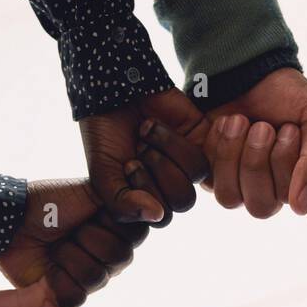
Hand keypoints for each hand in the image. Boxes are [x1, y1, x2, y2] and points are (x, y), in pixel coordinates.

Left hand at [0, 178, 149, 306]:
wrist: (9, 220)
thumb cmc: (48, 202)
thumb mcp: (89, 192)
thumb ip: (126, 200)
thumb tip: (160, 212)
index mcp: (118, 230)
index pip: (134, 236)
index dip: (110, 224)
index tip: (92, 210)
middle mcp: (108, 255)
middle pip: (118, 258)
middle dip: (88, 238)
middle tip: (68, 229)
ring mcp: (89, 275)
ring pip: (98, 277)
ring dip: (70, 256)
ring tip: (54, 245)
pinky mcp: (67, 294)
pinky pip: (76, 295)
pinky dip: (57, 278)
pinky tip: (48, 265)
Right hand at [79, 89, 207, 223]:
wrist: (112, 89)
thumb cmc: (105, 134)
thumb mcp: (103, 175)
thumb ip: (122, 204)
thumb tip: (156, 216)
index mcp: (148, 198)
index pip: (161, 217)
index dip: (144, 191)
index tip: (126, 164)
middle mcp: (169, 183)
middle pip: (182, 201)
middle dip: (157, 171)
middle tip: (138, 148)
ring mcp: (186, 161)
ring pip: (193, 177)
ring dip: (166, 151)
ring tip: (146, 131)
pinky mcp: (200, 138)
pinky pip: (204, 154)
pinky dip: (177, 140)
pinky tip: (155, 124)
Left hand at [211, 69, 306, 215]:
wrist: (250, 70)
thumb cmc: (290, 97)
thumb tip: (301, 208)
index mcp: (297, 186)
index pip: (290, 200)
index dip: (285, 162)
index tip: (289, 128)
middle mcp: (267, 193)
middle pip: (260, 206)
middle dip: (258, 160)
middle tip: (262, 126)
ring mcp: (237, 186)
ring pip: (231, 198)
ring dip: (235, 154)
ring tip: (241, 122)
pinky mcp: (209, 175)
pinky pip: (209, 179)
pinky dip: (218, 147)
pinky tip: (226, 125)